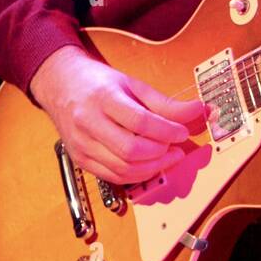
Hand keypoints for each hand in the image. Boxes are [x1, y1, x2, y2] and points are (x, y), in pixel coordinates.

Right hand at [29, 45, 207, 183]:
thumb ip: (166, 103)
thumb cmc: (98, 84)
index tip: (182, 132)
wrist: (60, 86)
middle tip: (177, 147)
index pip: (140, 121)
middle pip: (130, 149)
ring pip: (123, 168)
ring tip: (168, 156)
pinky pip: (113, 177)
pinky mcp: (80, 161)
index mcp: (103, 98)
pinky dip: (137, 175)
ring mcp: (82, 145)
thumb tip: (199, 111)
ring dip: (152, 167)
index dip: (167, 131)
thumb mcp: (132, 85)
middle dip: (160, 153)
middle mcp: (88, 122)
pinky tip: (150, 165)